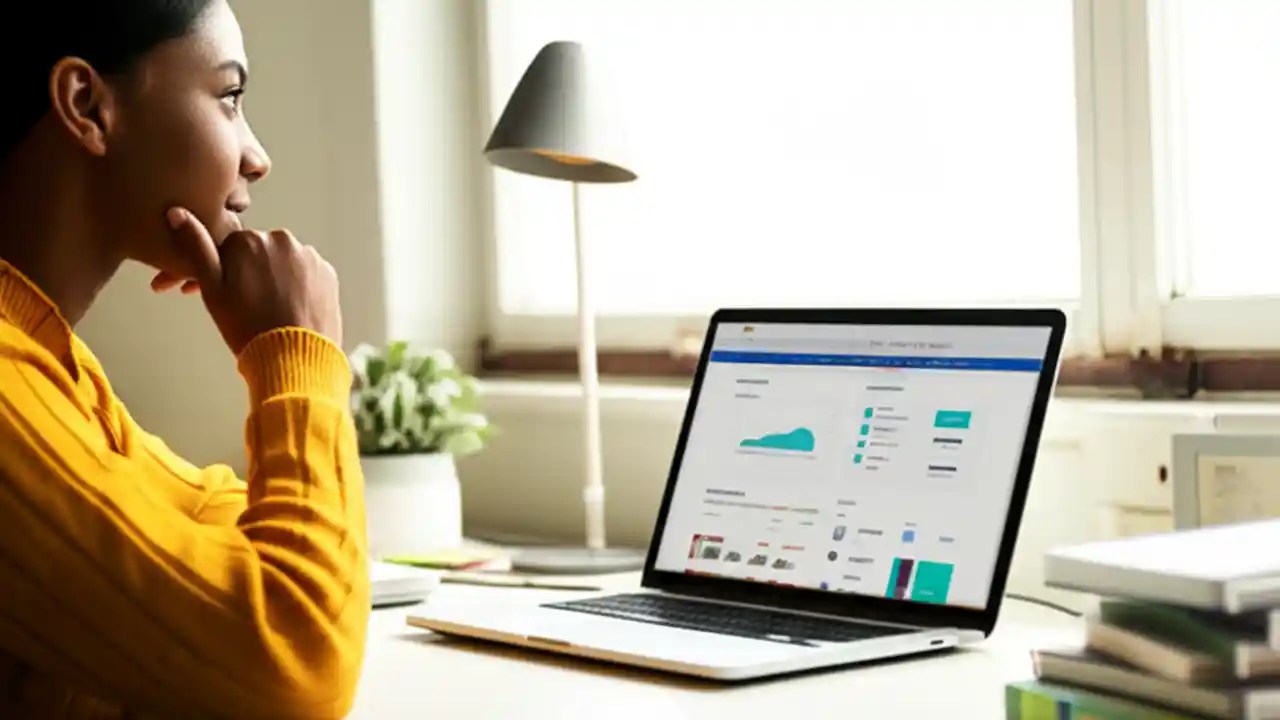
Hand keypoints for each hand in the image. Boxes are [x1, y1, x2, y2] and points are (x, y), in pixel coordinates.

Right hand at [165, 207, 342, 353]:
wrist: (295, 358)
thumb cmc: (248, 326)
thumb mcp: (212, 289)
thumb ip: (196, 248)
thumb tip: (177, 213)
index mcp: (250, 239)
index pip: (227, 247)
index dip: (217, 271)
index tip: (209, 292)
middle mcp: (282, 240)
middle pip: (257, 253)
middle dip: (245, 273)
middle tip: (239, 306)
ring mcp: (309, 257)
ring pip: (281, 263)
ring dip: (271, 279)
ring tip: (264, 311)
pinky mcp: (328, 274)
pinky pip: (305, 275)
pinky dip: (295, 287)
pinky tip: (286, 308)